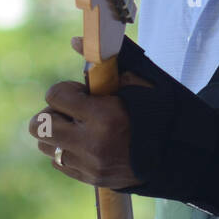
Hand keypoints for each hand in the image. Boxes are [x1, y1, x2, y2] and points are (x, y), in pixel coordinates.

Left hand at [27, 37, 152, 188]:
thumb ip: (109, 61)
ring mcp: (89, 164)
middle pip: (40, 124)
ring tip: (80, 128)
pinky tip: (87, 144)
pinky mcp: (89, 178)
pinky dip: (67, 150)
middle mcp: (91, 143)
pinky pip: (58, 162)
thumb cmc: (159, 115)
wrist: (178, 156)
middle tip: (75, 111)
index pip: (55, 96)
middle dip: (54, 112)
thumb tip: (74, 40)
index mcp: (105, 116)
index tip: (84, 93)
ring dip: (57, 133)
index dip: (67, 90)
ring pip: (45, 144)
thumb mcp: (141, 84)